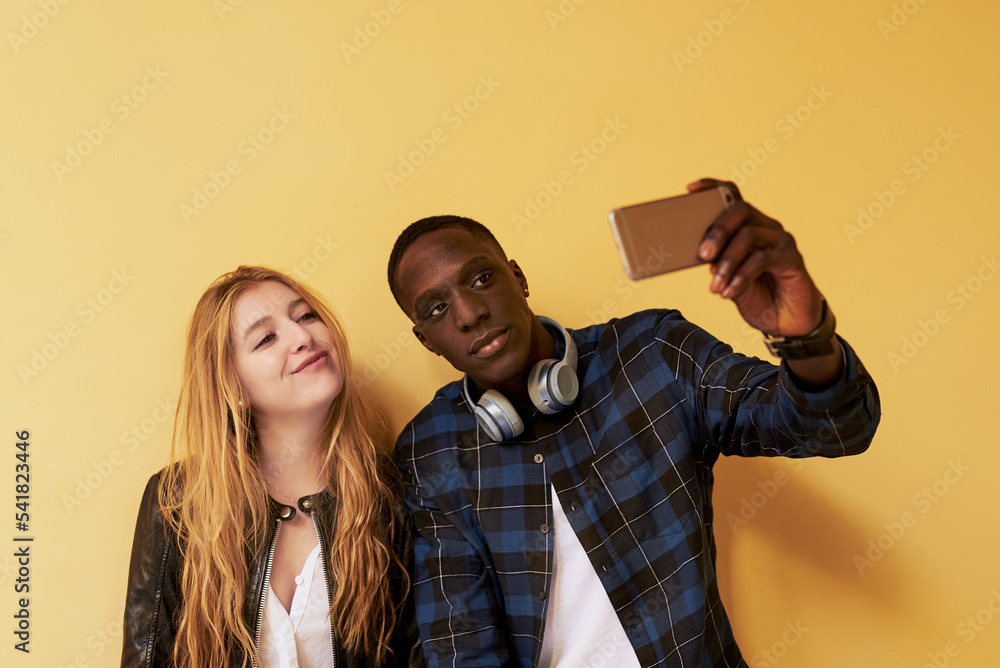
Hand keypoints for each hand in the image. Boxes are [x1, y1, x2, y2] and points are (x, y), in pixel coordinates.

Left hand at [687, 177, 822, 336]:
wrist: (786, 321)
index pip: (732, 195)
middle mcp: (766, 226)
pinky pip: (761, 259)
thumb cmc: (757, 295)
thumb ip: (716, 262)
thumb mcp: (728, 277)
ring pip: (749, 235)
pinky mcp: (792, 258)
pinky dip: (740, 277)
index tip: (690, 189)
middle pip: (740, 210)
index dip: (712, 187)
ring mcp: (781, 240)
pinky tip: (728, 292)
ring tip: (714, 286)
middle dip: (717, 231)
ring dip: (726, 262)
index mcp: (748, 225)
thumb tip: (700, 254)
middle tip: (702, 255)